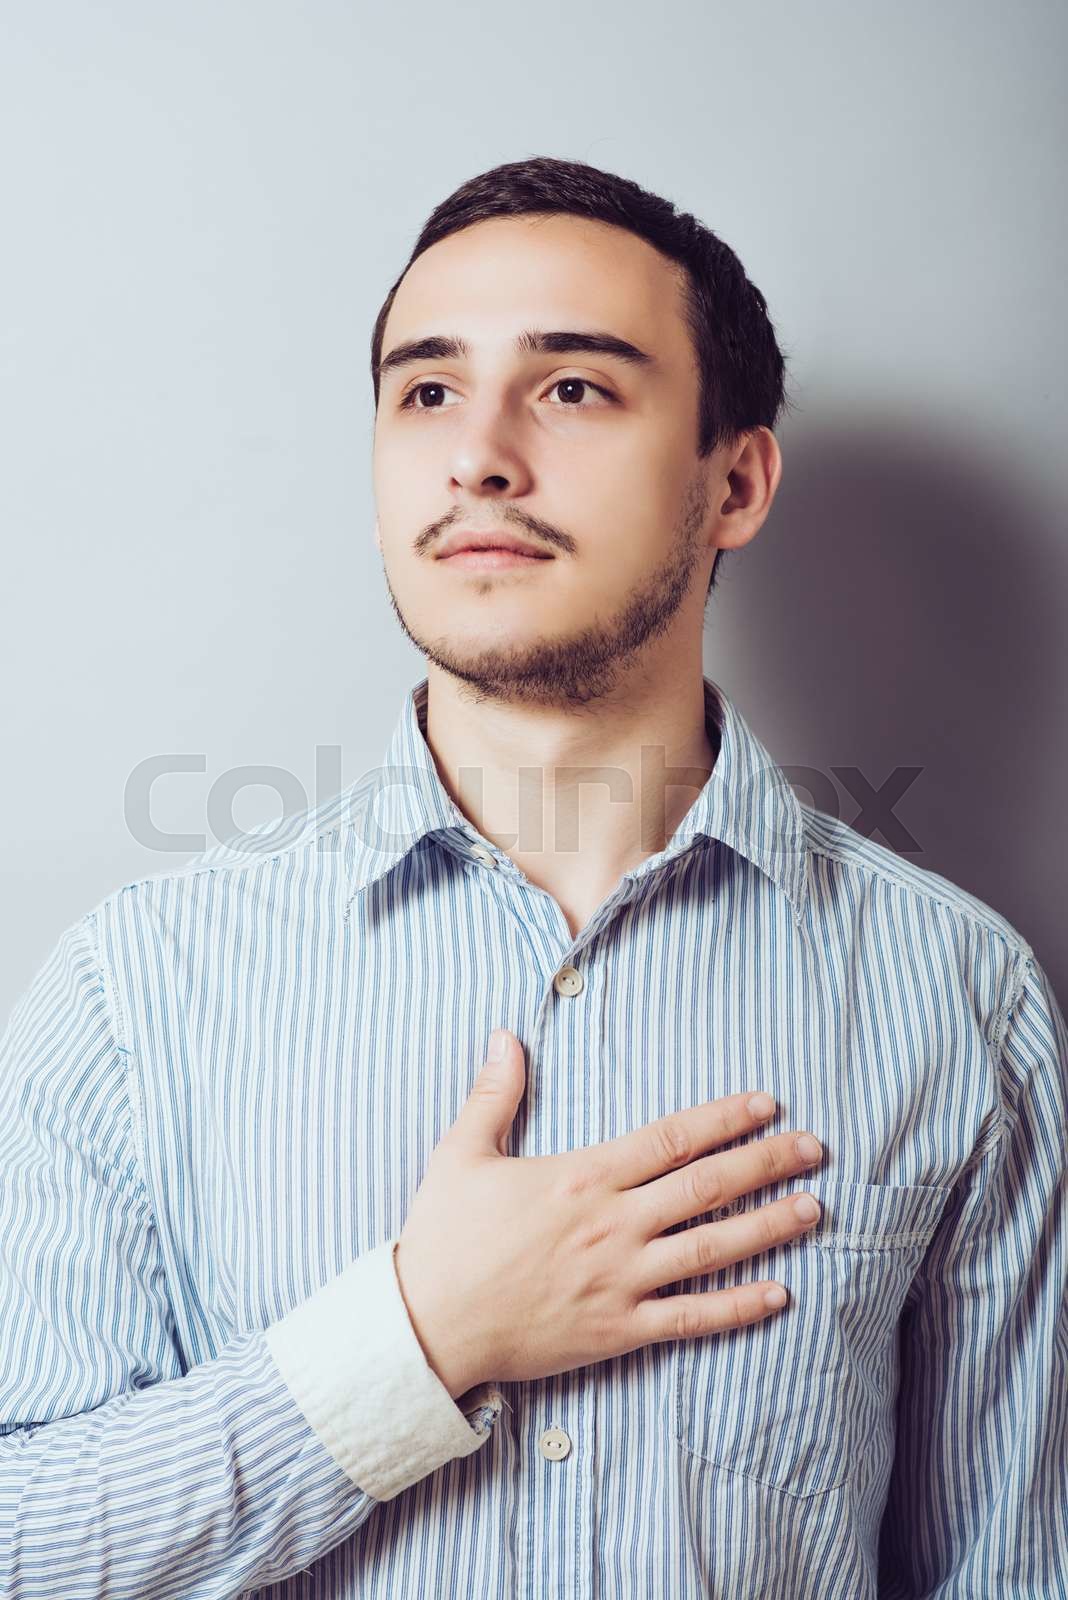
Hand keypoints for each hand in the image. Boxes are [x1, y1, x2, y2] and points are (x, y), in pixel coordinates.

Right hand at [394, 1028, 823, 1398]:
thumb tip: (505, 1033)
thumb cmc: (443, 1238)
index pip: (671, 1138)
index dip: (724, 1119)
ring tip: (813, 1208)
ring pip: (712, 1248)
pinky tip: (778, 1295)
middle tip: (815, 1148)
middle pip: (707, 1186)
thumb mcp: (461, 1152)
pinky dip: (737, 1307)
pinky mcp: (618, 1330)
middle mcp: (613, 1224)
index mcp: (583, 1177)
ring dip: (768, 1226)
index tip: (767, 1104)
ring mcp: (621, 1280)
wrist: (426, 1325)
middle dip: (767, 1163)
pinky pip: (691, 1318)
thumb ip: (494, 1093)